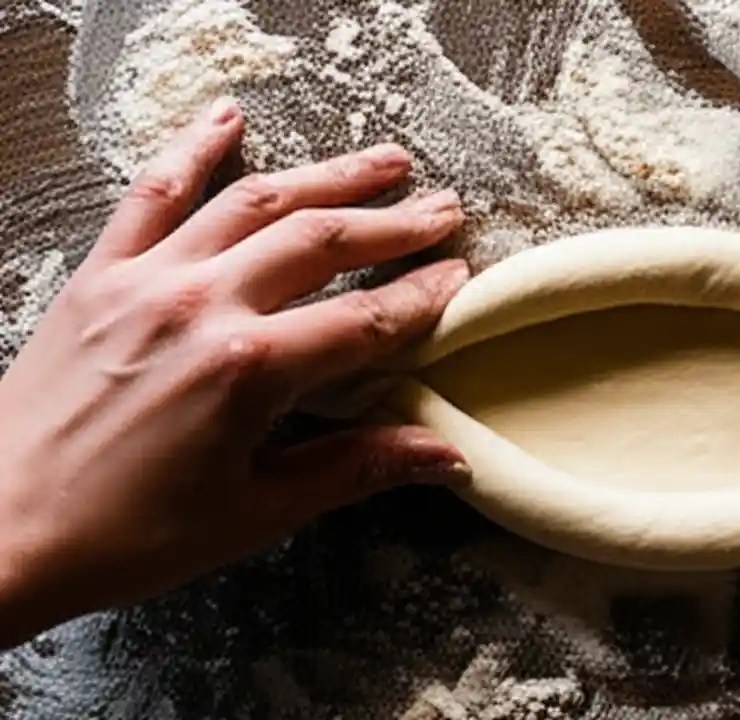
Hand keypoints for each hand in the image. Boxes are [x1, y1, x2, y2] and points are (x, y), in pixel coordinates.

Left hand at [0, 98, 470, 646]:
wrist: (0, 532)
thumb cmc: (124, 535)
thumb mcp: (255, 512)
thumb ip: (354, 469)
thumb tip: (442, 454)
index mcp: (247, 370)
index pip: (364, 319)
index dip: (422, 296)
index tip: (460, 277)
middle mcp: (200, 306)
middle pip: (320, 241)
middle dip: (393, 222)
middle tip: (445, 208)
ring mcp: (146, 281)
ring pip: (253, 202)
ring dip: (326, 176)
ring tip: (383, 161)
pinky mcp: (100, 276)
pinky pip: (152, 193)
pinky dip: (193, 149)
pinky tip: (228, 119)